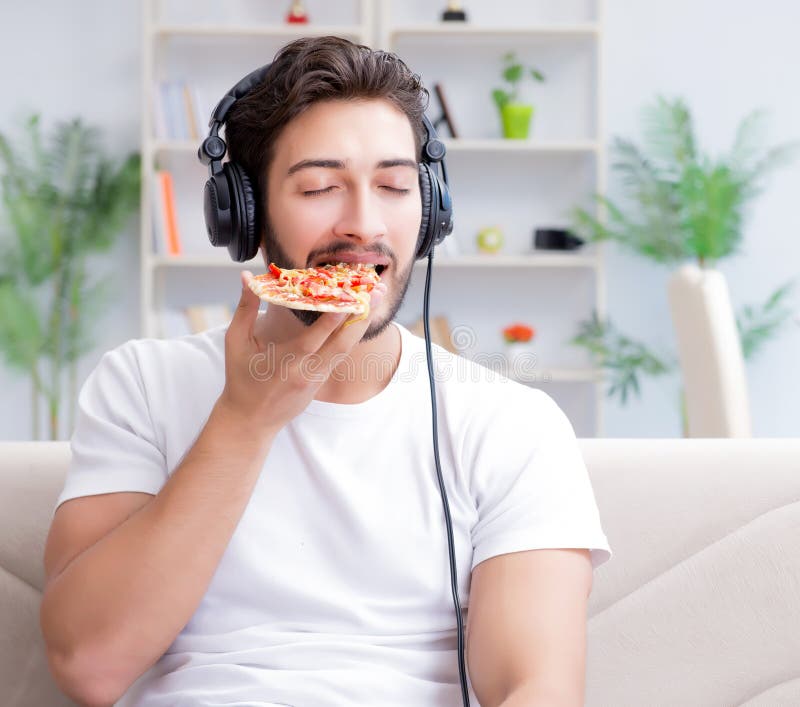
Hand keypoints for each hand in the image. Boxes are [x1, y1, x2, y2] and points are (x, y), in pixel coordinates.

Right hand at [217, 270, 386, 435]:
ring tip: (377, 298)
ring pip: (346, 348)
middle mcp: (307, 371)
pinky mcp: (322, 382)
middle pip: (342, 343)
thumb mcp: (236, 341)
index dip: (334, 319)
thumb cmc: (241, 378)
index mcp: (286, 361)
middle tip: (378, 291)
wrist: (251, 421)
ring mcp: (318, 379)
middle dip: (362, 315)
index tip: (350, 296)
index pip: (314, 338)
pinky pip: (340, 355)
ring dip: (362, 323)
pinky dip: (351, 334)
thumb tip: (247, 277)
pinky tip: (361, 316)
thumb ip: (245, 307)